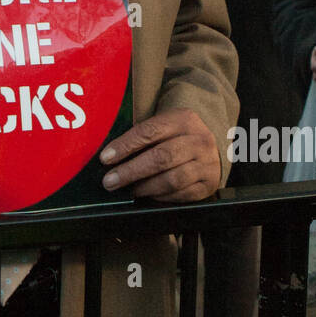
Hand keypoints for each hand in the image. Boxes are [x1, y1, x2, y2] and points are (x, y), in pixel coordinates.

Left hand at [99, 108, 221, 202]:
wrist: (210, 146)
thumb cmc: (176, 136)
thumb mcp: (164, 126)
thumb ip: (141, 137)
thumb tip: (109, 157)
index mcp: (183, 119)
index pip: (149, 131)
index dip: (125, 146)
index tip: (106, 158)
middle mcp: (199, 140)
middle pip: (161, 157)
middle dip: (131, 171)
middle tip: (110, 181)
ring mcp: (207, 163)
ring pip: (172, 179)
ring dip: (145, 187)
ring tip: (129, 190)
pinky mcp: (209, 184)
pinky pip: (182, 194)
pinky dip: (161, 197)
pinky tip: (148, 195)